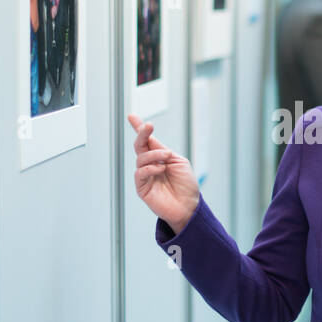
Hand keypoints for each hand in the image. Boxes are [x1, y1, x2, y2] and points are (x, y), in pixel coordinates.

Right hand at [128, 113, 199, 234]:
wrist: (189, 206)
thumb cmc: (186, 185)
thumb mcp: (179, 162)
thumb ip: (164, 151)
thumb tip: (151, 141)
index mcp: (159, 157)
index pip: (147, 141)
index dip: (139, 128)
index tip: (132, 116)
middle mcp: (150, 165)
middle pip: (140, 146)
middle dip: (142, 133)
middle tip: (148, 126)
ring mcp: (145, 176)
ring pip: (141, 158)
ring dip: (154, 154)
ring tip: (166, 157)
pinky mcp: (142, 188)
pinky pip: (140, 173)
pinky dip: (150, 168)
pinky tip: (161, 169)